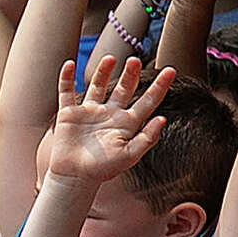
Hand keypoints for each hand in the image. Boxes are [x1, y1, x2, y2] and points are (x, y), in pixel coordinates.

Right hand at [44, 57, 171, 188]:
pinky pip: (67, 92)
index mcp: (126, 123)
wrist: (73, 178)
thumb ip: (146, 139)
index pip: (147, 101)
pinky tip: (69, 64)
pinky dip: (66, 78)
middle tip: (135, 60)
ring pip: (98, 86)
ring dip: (103, 71)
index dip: (160, 86)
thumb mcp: (128, 156)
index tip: (171, 70)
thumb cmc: (101, 170)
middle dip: (130, 74)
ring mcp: (89, 113)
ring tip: (110, 58)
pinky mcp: (69, 114)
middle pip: (124, 88)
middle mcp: (109, 115)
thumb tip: (163, 118)